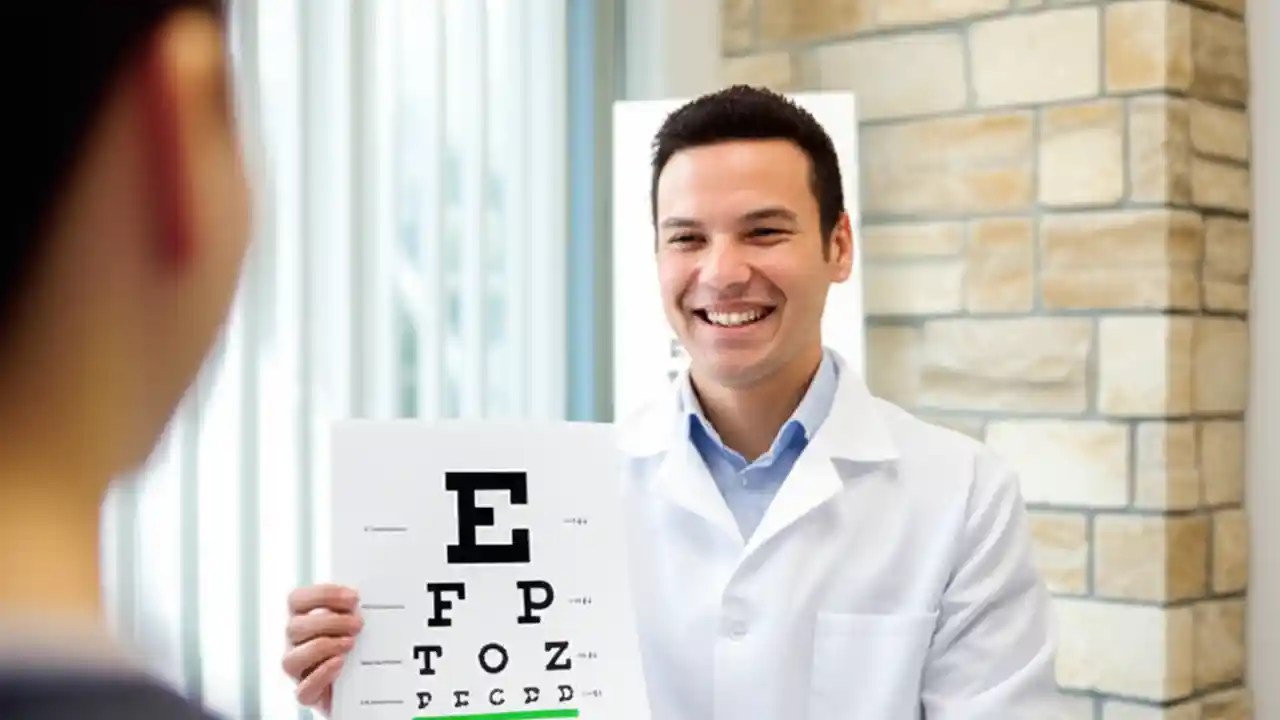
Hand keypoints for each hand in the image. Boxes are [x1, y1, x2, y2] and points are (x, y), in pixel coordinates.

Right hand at [283, 584, 363, 715]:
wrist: (361, 684)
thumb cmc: (356, 647)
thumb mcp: (354, 624)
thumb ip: (352, 610)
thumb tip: (364, 600)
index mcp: (302, 620)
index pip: (297, 600)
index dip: (323, 594)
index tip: (353, 597)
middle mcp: (294, 644)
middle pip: (294, 627)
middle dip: (330, 621)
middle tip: (358, 623)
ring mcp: (298, 671)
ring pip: (291, 659)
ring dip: (323, 647)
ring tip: (351, 643)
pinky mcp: (307, 695)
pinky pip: (303, 690)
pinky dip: (321, 675)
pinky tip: (340, 663)